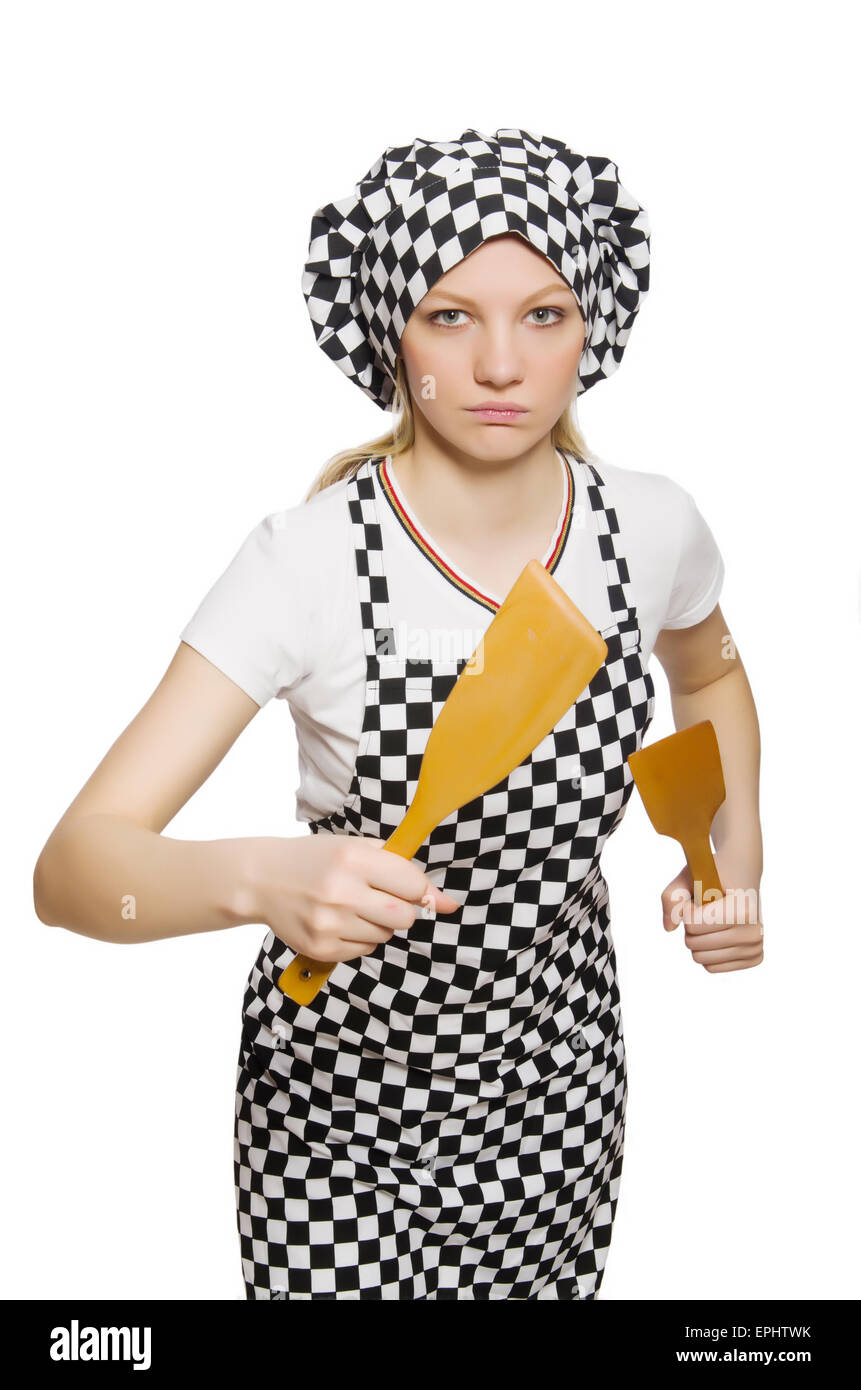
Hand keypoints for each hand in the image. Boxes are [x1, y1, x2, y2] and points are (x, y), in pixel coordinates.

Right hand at [252, 833, 460, 963]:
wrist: (263, 880)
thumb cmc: (315, 860)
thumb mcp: (353, 847)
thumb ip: (399, 866)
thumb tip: (445, 902)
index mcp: (353, 859)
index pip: (413, 885)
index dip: (424, 892)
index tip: (429, 896)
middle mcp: (341, 892)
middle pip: (405, 917)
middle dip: (403, 910)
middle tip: (382, 899)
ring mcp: (330, 923)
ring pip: (386, 936)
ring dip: (379, 924)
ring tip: (354, 907)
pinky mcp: (321, 947)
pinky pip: (365, 950)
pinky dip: (360, 938)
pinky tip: (340, 921)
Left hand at [660, 847, 763, 972]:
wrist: (742, 871)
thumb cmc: (715, 874)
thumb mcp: (687, 877)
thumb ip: (672, 897)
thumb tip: (669, 928)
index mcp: (742, 911)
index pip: (692, 924)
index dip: (687, 909)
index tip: (699, 897)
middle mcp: (753, 932)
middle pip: (694, 944)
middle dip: (691, 926)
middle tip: (706, 909)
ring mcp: (755, 947)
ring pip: (701, 959)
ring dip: (698, 939)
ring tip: (712, 920)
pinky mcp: (754, 957)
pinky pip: (712, 967)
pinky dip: (708, 951)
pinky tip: (720, 933)